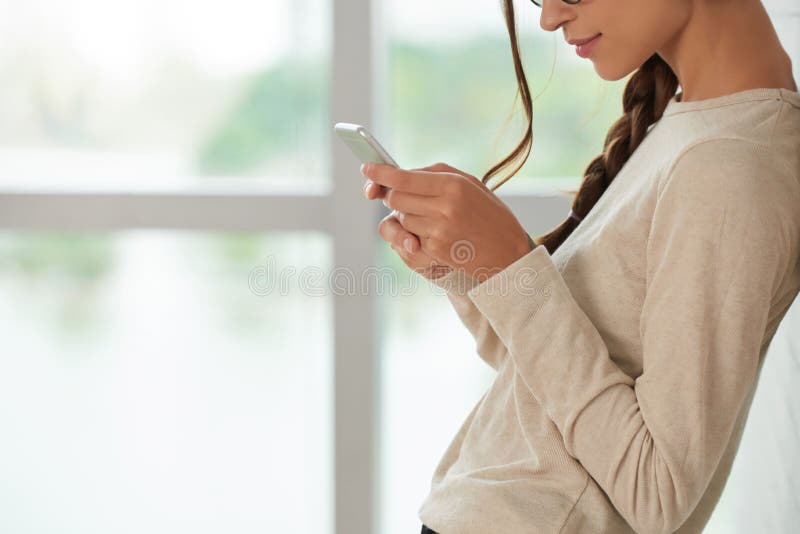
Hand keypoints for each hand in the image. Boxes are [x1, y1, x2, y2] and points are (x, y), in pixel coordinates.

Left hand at [361, 162, 532, 281]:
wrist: (508, 253)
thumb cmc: (488, 213)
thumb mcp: (470, 184)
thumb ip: (435, 173)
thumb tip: (401, 172)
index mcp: (452, 185)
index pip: (404, 178)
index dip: (381, 173)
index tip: (366, 167)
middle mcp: (443, 208)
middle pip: (395, 199)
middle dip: (392, 195)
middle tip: (397, 193)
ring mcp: (438, 232)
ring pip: (401, 218)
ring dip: (406, 215)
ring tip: (430, 215)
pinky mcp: (435, 251)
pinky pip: (411, 236)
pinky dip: (416, 232)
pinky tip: (437, 232)